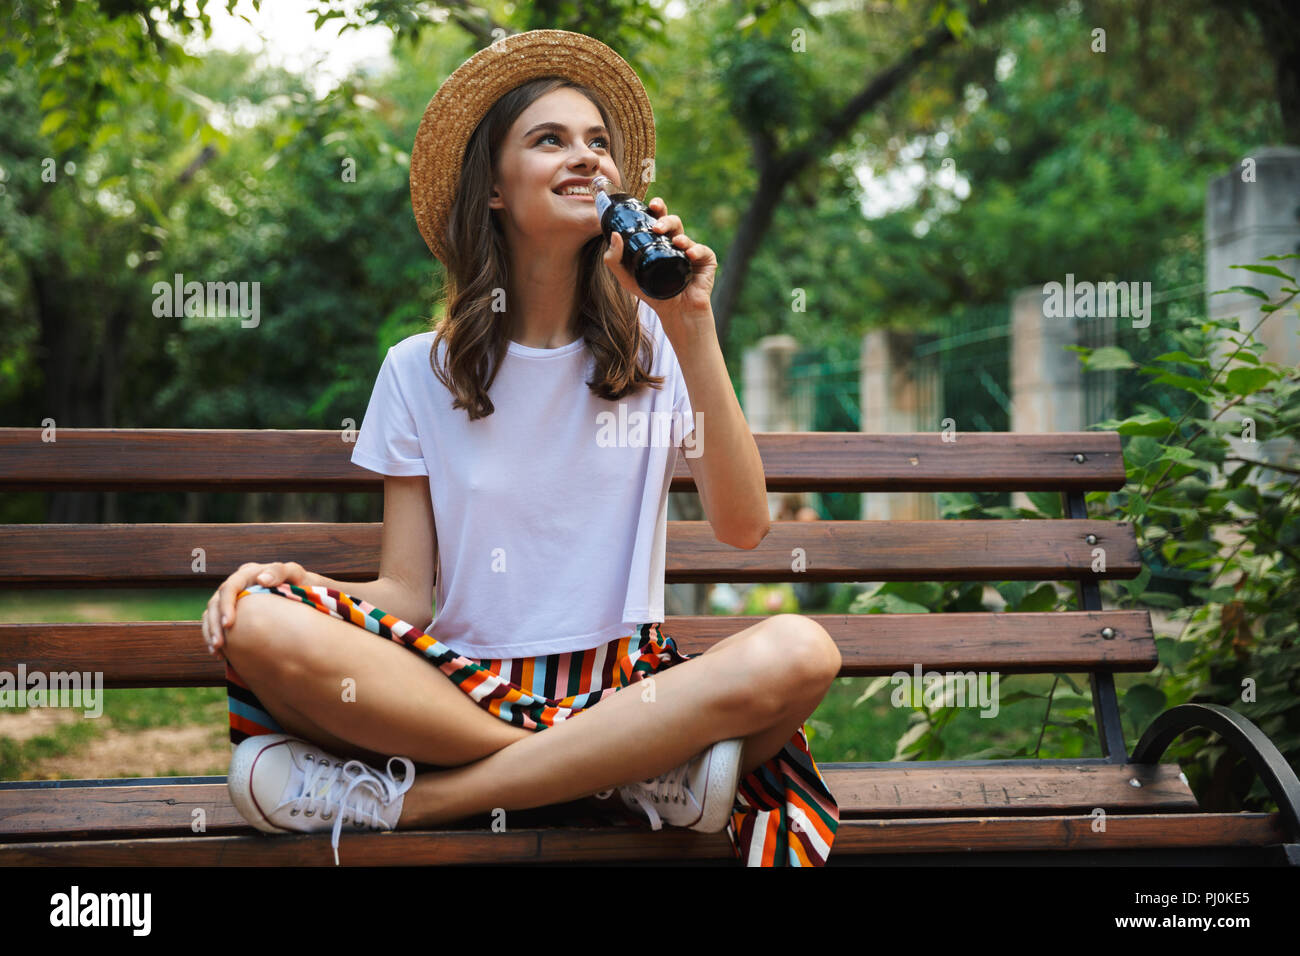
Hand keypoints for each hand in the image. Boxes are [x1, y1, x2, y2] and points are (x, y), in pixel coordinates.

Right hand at [202, 560, 309, 659]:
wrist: (304, 593)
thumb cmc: (300, 582)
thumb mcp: (294, 573)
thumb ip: (279, 572)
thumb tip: (261, 579)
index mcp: (247, 574)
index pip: (229, 588)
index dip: (225, 606)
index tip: (229, 624)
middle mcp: (236, 585)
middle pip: (215, 603)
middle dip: (214, 624)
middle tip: (219, 644)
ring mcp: (232, 599)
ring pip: (211, 614)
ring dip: (211, 633)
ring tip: (216, 651)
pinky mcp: (232, 612)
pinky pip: (216, 624)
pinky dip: (214, 638)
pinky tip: (219, 654)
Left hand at [602, 195, 717, 343]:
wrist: (676, 314)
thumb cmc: (653, 295)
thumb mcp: (626, 278)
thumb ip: (613, 260)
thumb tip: (614, 236)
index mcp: (659, 242)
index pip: (658, 220)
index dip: (656, 210)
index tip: (651, 205)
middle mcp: (675, 243)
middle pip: (672, 222)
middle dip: (665, 218)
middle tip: (656, 227)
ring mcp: (691, 251)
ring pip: (685, 234)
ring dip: (677, 234)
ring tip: (672, 241)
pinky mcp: (706, 262)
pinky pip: (703, 251)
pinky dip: (696, 250)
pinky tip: (689, 254)